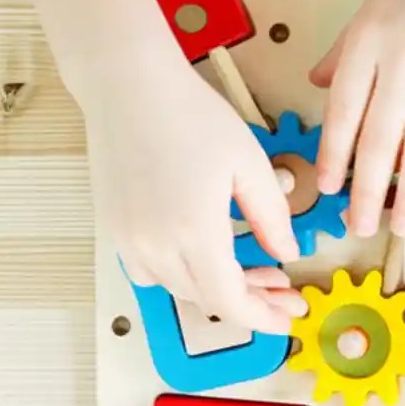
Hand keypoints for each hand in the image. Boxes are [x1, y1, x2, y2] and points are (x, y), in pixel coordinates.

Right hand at [78, 57, 305, 332]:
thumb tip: (288, 255)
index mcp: (193, 231)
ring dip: (222, 289)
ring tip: (262, 272)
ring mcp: (128, 240)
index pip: (230, 299)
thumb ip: (272, 217)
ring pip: (181, 288)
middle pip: (208, 298)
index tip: (289, 319)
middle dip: (252, 302)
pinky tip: (212, 257)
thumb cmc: (193, 117)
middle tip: (288, 292)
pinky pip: (153, 272)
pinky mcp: (115, 229)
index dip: (262, 316)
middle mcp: (153, 245)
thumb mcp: (250, 165)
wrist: (127, 87)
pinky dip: (187, 275)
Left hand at [310, 0, 404, 237]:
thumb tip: (321, 79)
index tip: (328, 190)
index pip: (342, 111)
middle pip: (377, 142)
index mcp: (368, 37)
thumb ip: (351, 43)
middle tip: (359, 227)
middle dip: (366, 193)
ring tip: (401, 229)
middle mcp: (401, 59)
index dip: (334, 157)